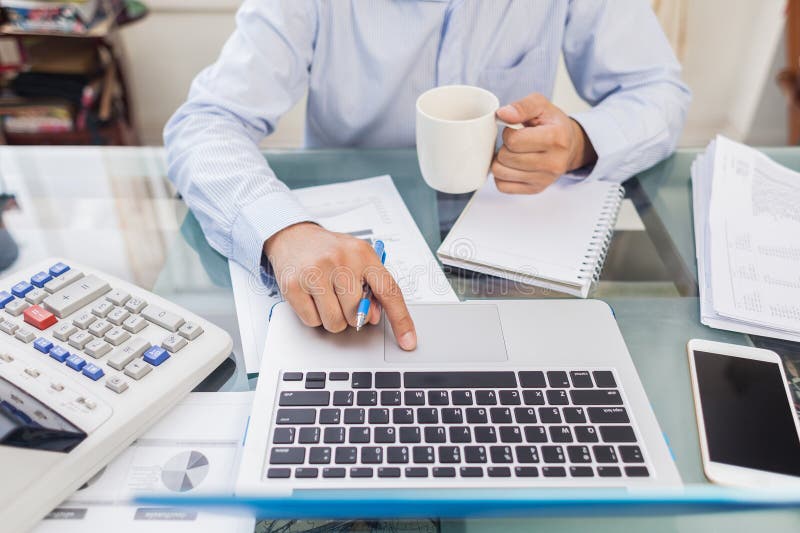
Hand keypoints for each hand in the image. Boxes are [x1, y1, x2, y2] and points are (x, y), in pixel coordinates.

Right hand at [264, 222, 416, 349]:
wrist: (294, 236)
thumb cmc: (330, 251)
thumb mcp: (358, 259)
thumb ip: (372, 286)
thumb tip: (375, 316)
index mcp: (363, 254)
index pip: (389, 292)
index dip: (401, 320)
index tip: (408, 341)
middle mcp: (340, 261)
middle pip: (357, 314)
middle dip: (351, 315)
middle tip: (342, 298)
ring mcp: (315, 272)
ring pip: (334, 322)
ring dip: (332, 318)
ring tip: (326, 297)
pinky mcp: (294, 285)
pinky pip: (312, 321)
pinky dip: (314, 316)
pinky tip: (311, 297)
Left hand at [493, 93, 596, 193]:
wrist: (569, 146)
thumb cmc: (553, 124)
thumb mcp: (540, 106)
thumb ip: (522, 106)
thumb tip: (502, 114)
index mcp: (556, 138)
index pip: (513, 141)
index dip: (508, 132)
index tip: (517, 130)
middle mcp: (553, 163)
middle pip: (505, 158)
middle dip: (505, 147)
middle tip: (516, 143)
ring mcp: (544, 179)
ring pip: (500, 173)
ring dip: (501, 161)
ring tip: (514, 153)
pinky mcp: (535, 189)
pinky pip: (503, 186)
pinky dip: (502, 175)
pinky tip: (513, 166)